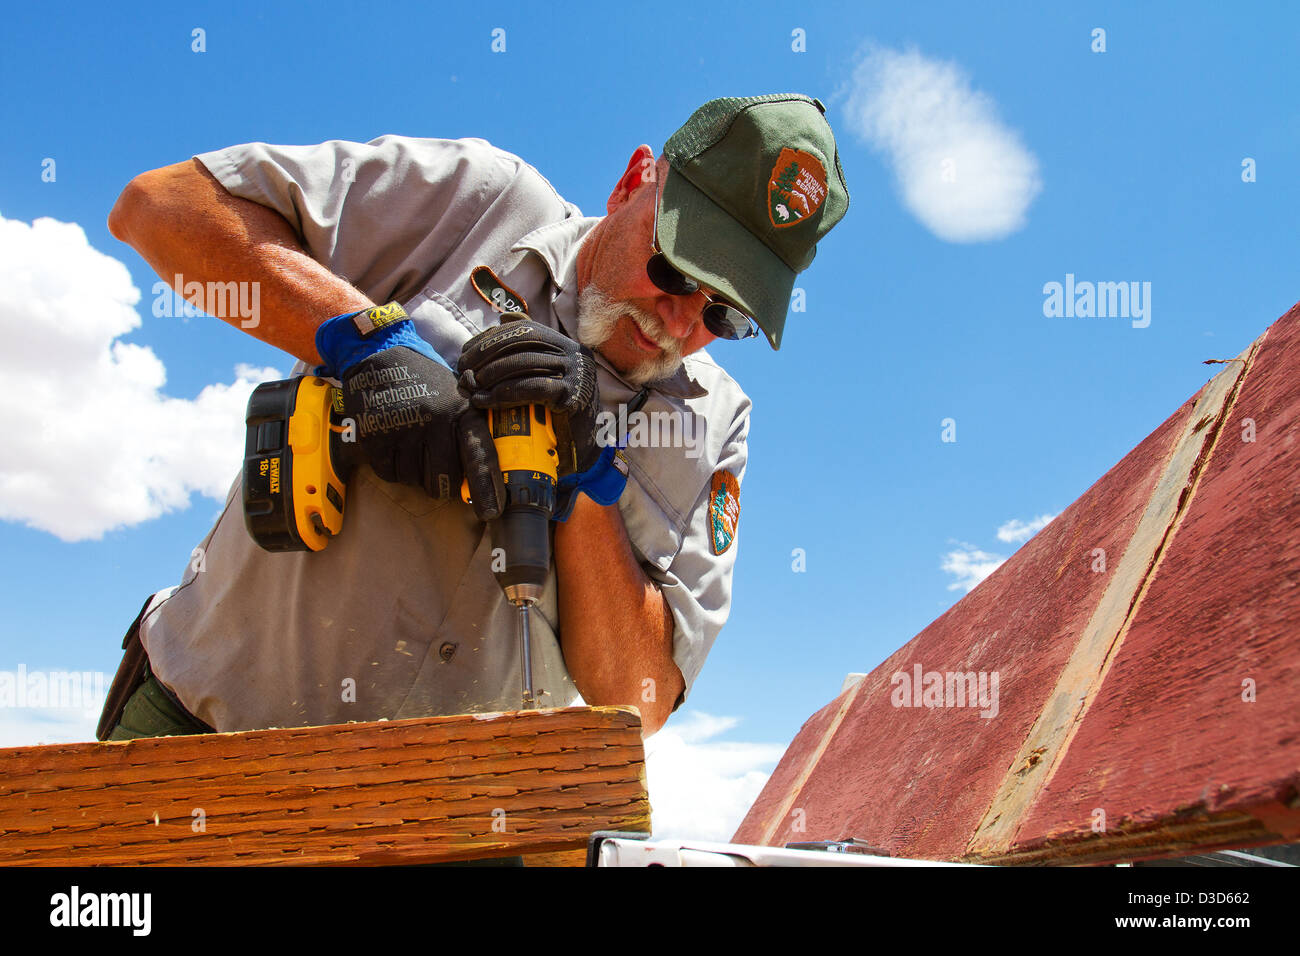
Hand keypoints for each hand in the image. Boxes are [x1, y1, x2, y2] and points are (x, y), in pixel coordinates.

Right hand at [317, 303, 503, 519]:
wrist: (378, 354)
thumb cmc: (423, 380)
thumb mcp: (455, 395)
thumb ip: (467, 429)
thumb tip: (480, 478)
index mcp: (461, 410)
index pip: (479, 454)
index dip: (486, 486)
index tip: (491, 512)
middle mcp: (436, 420)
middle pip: (443, 479)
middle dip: (440, 482)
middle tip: (433, 466)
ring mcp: (404, 428)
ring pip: (415, 480)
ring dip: (414, 472)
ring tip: (410, 443)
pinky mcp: (376, 436)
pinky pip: (390, 474)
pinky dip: (392, 467)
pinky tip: (392, 443)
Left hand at [456, 315, 601, 476]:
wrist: (583, 450)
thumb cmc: (556, 414)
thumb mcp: (543, 376)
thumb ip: (527, 349)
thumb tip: (504, 318)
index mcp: (565, 344)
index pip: (524, 328)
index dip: (491, 338)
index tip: (466, 353)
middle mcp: (574, 353)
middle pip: (522, 341)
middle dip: (486, 353)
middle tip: (464, 370)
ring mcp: (576, 373)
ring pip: (524, 362)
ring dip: (491, 374)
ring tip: (471, 387)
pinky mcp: (573, 396)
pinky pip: (532, 388)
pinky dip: (503, 393)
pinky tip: (484, 401)